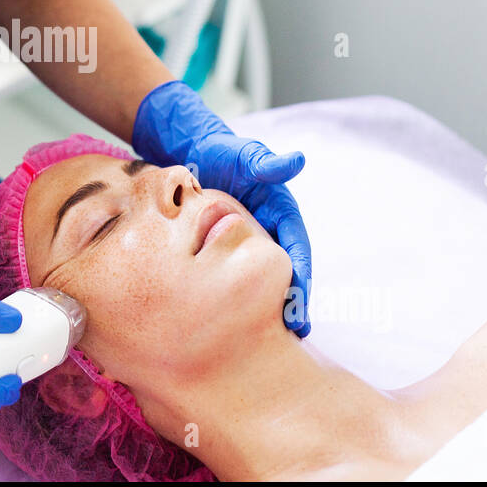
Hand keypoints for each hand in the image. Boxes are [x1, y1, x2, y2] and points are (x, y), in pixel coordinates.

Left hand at [132, 81, 312, 336]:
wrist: (185, 147)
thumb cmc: (215, 149)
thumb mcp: (239, 156)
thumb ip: (263, 162)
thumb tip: (295, 160)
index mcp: (280, 210)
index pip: (297, 249)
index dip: (301, 279)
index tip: (299, 306)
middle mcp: (268, 228)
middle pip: (285, 271)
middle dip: (291, 303)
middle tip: (292, 334)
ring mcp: (245, 239)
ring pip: (261, 277)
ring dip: (268, 306)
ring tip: (271, 339)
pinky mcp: (222, 246)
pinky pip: (233, 274)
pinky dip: (236, 295)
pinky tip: (232, 322)